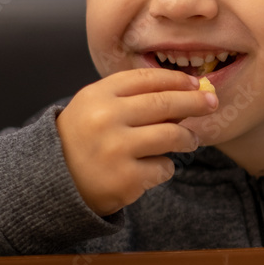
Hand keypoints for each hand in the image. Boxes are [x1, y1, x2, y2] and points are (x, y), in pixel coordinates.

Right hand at [56, 69, 217, 215]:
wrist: (51, 184)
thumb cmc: (81, 140)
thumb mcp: (94, 107)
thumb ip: (131, 97)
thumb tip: (185, 91)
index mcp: (98, 96)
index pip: (147, 80)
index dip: (176, 80)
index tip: (195, 83)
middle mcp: (106, 119)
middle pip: (165, 104)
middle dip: (195, 102)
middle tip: (212, 103)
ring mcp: (116, 150)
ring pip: (172, 136)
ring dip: (187, 138)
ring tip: (190, 141)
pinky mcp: (126, 180)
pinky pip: (164, 167)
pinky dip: (164, 167)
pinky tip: (152, 168)